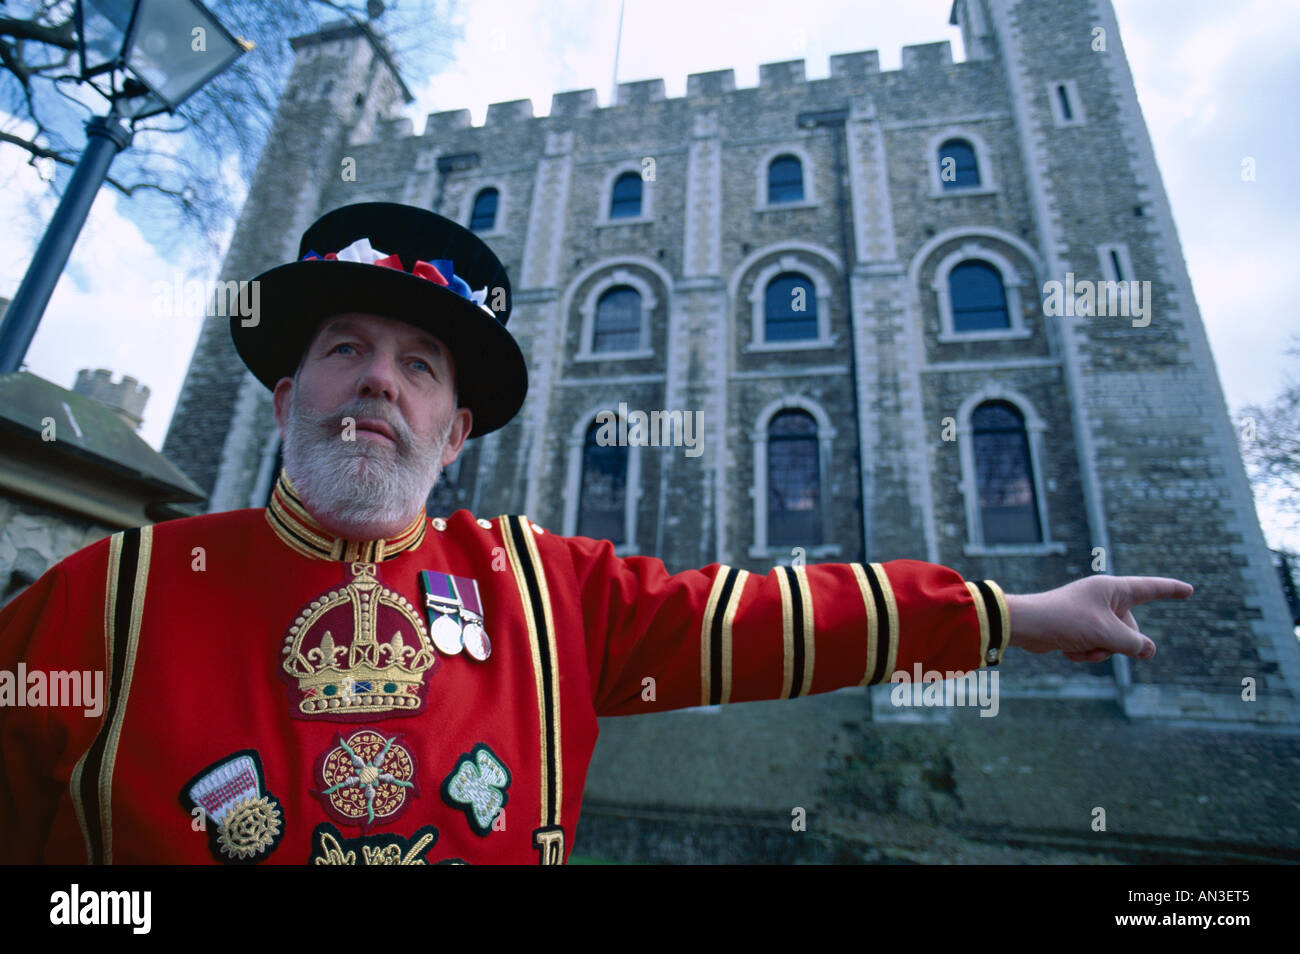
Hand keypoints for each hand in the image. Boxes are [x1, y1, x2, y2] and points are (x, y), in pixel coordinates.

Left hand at [1004, 576, 1192, 661]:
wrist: (1026, 626)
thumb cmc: (1065, 621)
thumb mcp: (1107, 634)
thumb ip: (1135, 644)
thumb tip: (1149, 652)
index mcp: (1113, 589)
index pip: (1151, 588)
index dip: (1171, 591)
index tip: (1189, 591)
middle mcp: (1104, 599)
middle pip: (1132, 629)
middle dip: (1117, 643)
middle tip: (1096, 638)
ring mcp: (1092, 615)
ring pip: (1113, 643)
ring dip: (1099, 651)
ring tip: (1078, 643)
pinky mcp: (1079, 629)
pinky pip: (1095, 648)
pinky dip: (1084, 653)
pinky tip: (1067, 649)